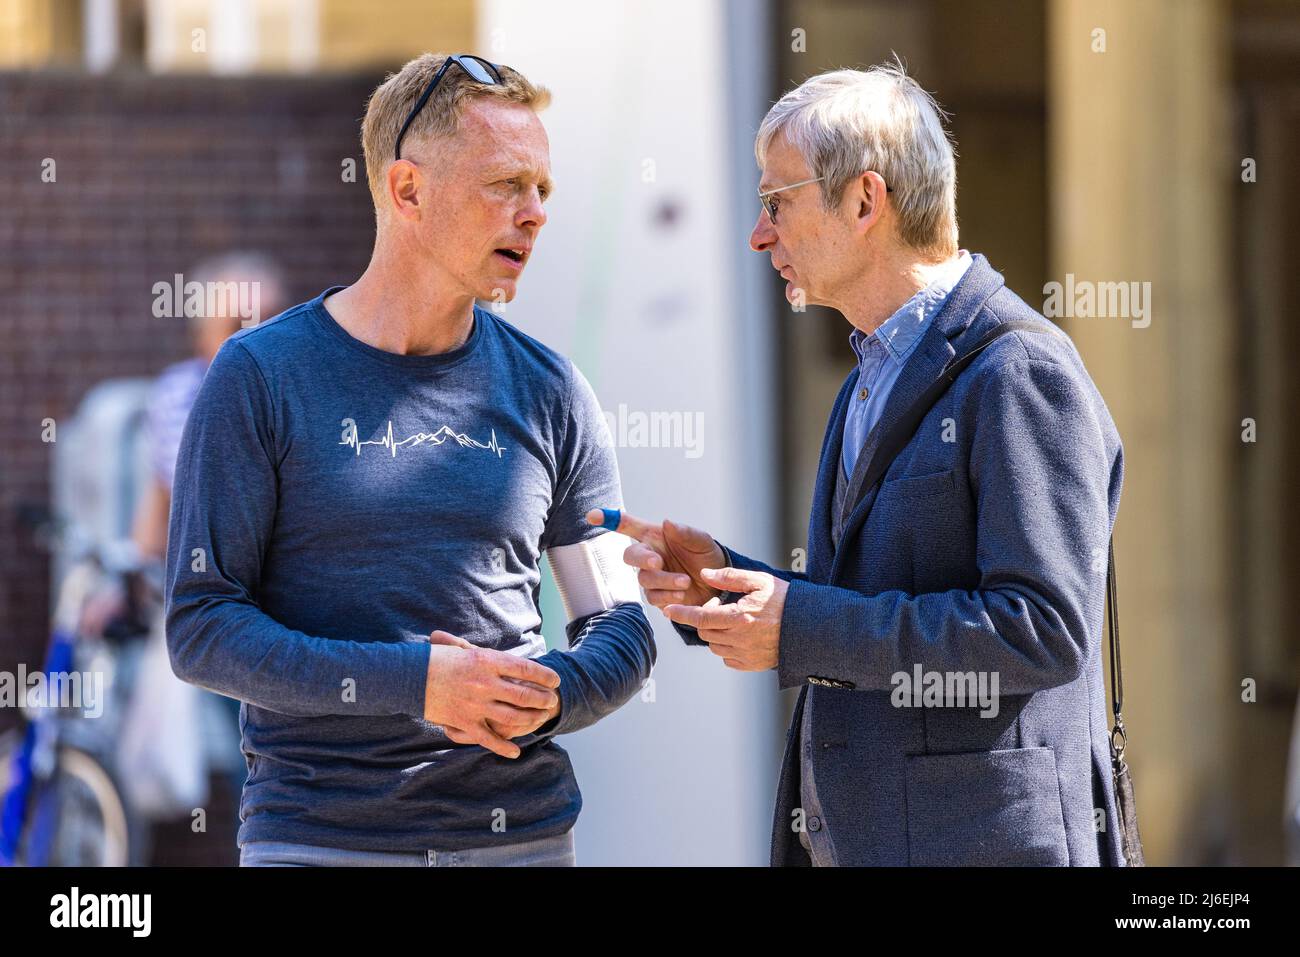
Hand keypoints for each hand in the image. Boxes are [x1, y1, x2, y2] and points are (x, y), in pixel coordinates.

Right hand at [422, 630, 560, 758]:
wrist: (406, 676)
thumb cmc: (434, 659)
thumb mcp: (460, 649)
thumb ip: (481, 652)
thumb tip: (496, 655)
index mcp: (486, 661)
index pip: (525, 668)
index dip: (544, 675)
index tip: (554, 679)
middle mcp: (485, 683)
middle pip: (524, 693)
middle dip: (543, 698)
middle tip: (552, 700)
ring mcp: (475, 705)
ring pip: (513, 715)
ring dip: (532, 718)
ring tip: (542, 717)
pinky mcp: (464, 723)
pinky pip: (489, 738)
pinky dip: (504, 747)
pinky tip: (516, 751)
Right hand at [585, 508, 724, 613]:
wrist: (719, 586)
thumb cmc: (707, 557)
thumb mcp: (702, 542)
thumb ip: (686, 532)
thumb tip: (667, 522)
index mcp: (656, 537)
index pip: (628, 526)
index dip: (609, 520)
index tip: (592, 516)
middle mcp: (649, 555)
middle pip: (630, 555)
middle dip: (642, 558)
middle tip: (658, 562)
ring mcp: (652, 577)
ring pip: (644, 579)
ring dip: (664, 580)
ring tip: (685, 582)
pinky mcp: (658, 596)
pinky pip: (654, 598)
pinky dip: (668, 596)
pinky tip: (682, 595)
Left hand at [662, 567, 786, 670]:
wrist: (811, 628)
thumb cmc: (784, 601)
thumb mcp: (759, 581)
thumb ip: (730, 577)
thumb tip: (705, 574)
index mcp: (739, 617)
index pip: (701, 617)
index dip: (681, 614)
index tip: (667, 610)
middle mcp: (740, 639)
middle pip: (705, 632)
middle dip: (705, 618)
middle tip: (719, 605)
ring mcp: (746, 655)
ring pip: (714, 646)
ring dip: (715, 633)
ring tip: (732, 619)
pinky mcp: (752, 665)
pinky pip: (727, 658)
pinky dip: (727, 647)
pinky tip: (741, 635)